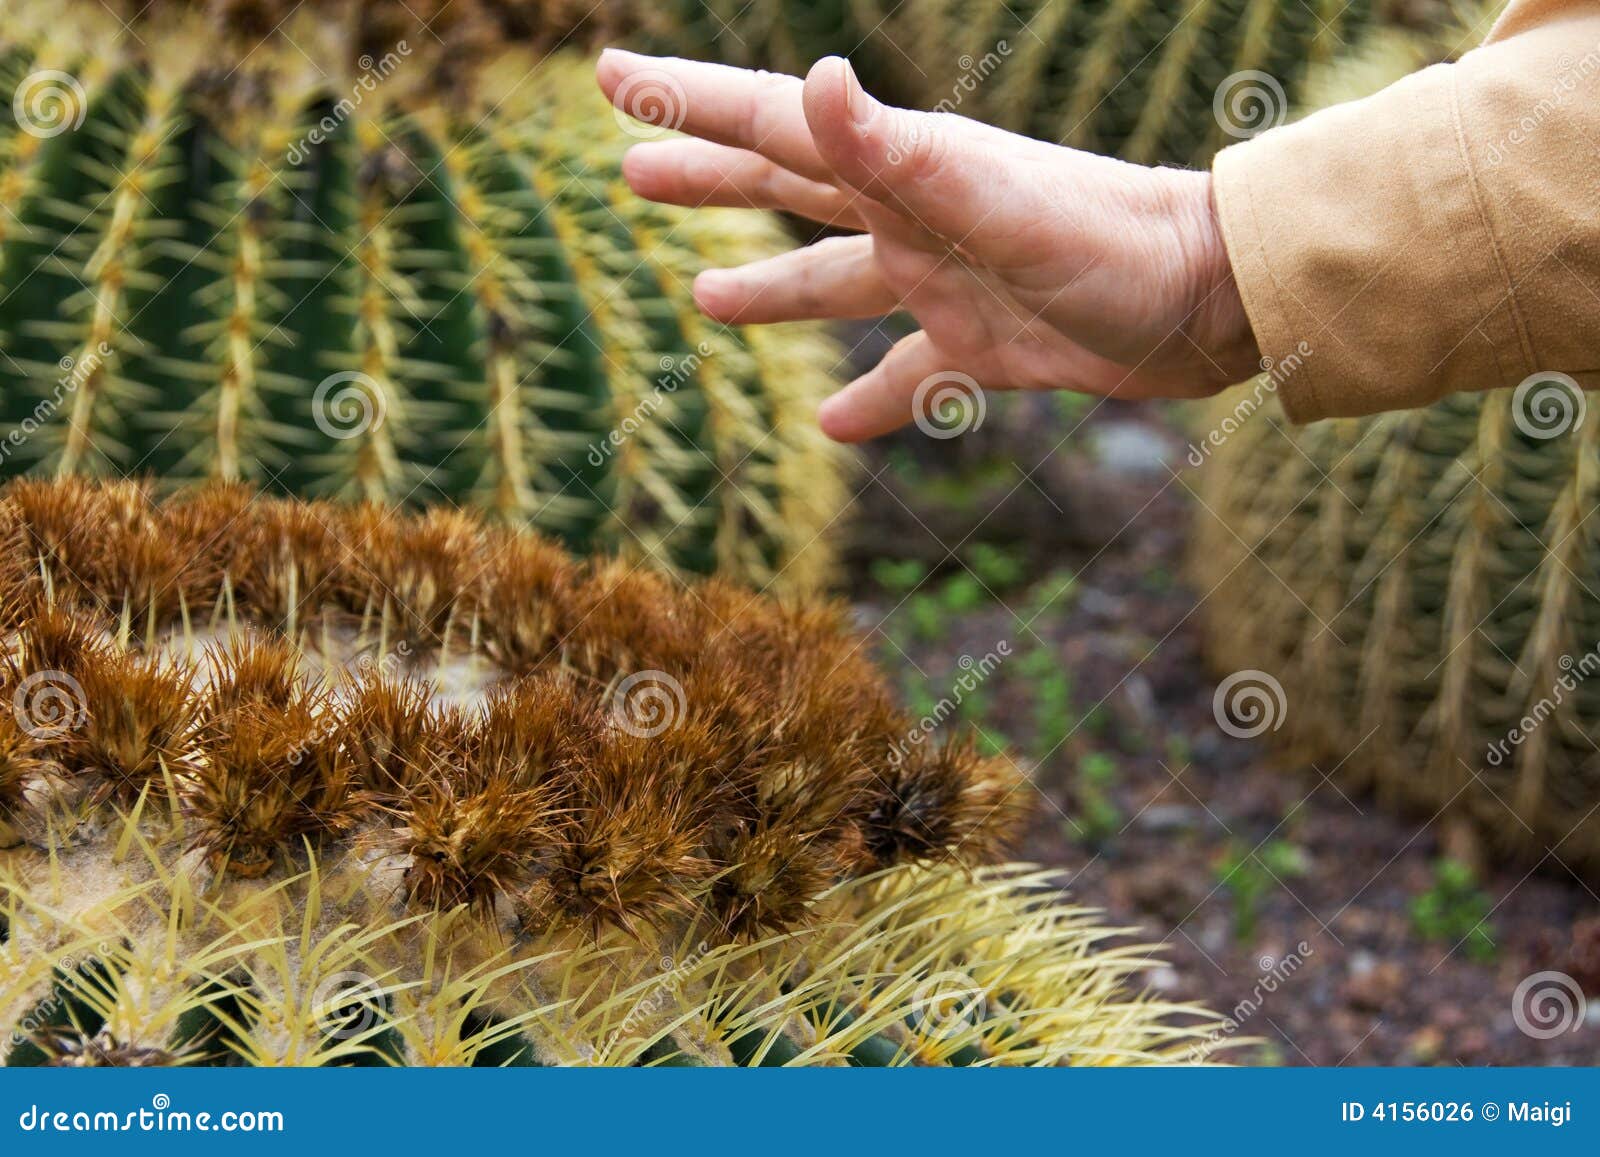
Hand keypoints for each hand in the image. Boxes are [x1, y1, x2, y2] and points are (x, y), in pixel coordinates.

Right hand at [596, 50, 1259, 442]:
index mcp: (904, 171)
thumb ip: (901, 153)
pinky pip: (908, 377)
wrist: (1214, 303)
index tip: (610, 76)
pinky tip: (832, 428)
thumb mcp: (998, 201)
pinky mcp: (986, 344)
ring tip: (703, 300)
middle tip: (632, 172)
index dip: (687, 101)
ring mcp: (947, 281)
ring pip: (835, 282)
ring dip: (769, 287)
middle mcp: (915, 216)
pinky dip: (869, 403)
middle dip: (709, 176)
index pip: (774, 123)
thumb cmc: (1117, 245)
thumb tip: (813, 77)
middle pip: (788, 187)